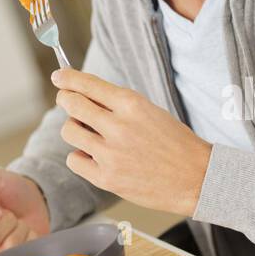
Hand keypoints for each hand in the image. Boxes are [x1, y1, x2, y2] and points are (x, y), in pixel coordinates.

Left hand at [52, 68, 211, 215]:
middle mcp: (118, 126)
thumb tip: (83, 97)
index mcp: (131, 104)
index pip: (87, 84)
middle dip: (66, 99)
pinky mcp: (106, 178)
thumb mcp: (151, 112)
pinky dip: (80, 156)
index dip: (68, 78)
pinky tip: (95, 157)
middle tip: (68, 102)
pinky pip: (74, 160)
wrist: (196, 178)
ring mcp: (110, 153)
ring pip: (68, 131)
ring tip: (90, 134)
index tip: (59, 77)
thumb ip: (119, 104)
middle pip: (71, 104)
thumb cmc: (176, 144)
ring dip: (75, 129)